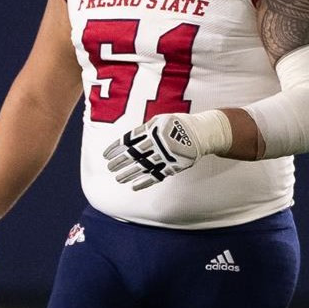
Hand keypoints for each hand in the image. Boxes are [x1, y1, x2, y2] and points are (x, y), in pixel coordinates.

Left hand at [104, 111, 228, 190]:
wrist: (203, 132)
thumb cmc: (178, 125)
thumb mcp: (160, 120)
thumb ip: (144, 129)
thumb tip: (127, 139)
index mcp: (151, 130)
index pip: (127, 141)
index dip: (115, 149)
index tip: (105, 156)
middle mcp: (156, 143)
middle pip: (132, 155)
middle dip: (119, 162)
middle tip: (109, 168)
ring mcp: (165, 155)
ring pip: (142, 167)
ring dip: (128, 174)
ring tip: (118, 178)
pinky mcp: (173, 165)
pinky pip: (157, 175)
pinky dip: (145, 182)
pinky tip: (134, 187)